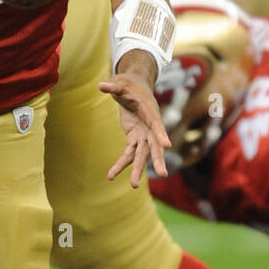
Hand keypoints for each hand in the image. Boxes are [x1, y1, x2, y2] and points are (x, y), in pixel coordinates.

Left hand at [99, 57, 169, 186]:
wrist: (133, 88)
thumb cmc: (129, 83)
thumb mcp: (120, 82)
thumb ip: (112, 85)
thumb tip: (102, 85)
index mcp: (150, 110)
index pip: (157, 123)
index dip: (161, 133)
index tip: (167, 146)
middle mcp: (150, 125)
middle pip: (154, 144)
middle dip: (158, 159)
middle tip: (163, 174)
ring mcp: (143, 134)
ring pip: (142, 154)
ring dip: (138, 169)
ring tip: (134, 185)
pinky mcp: (134, 138)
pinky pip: (128, 153)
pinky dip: (121, 164)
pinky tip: (111, 176)